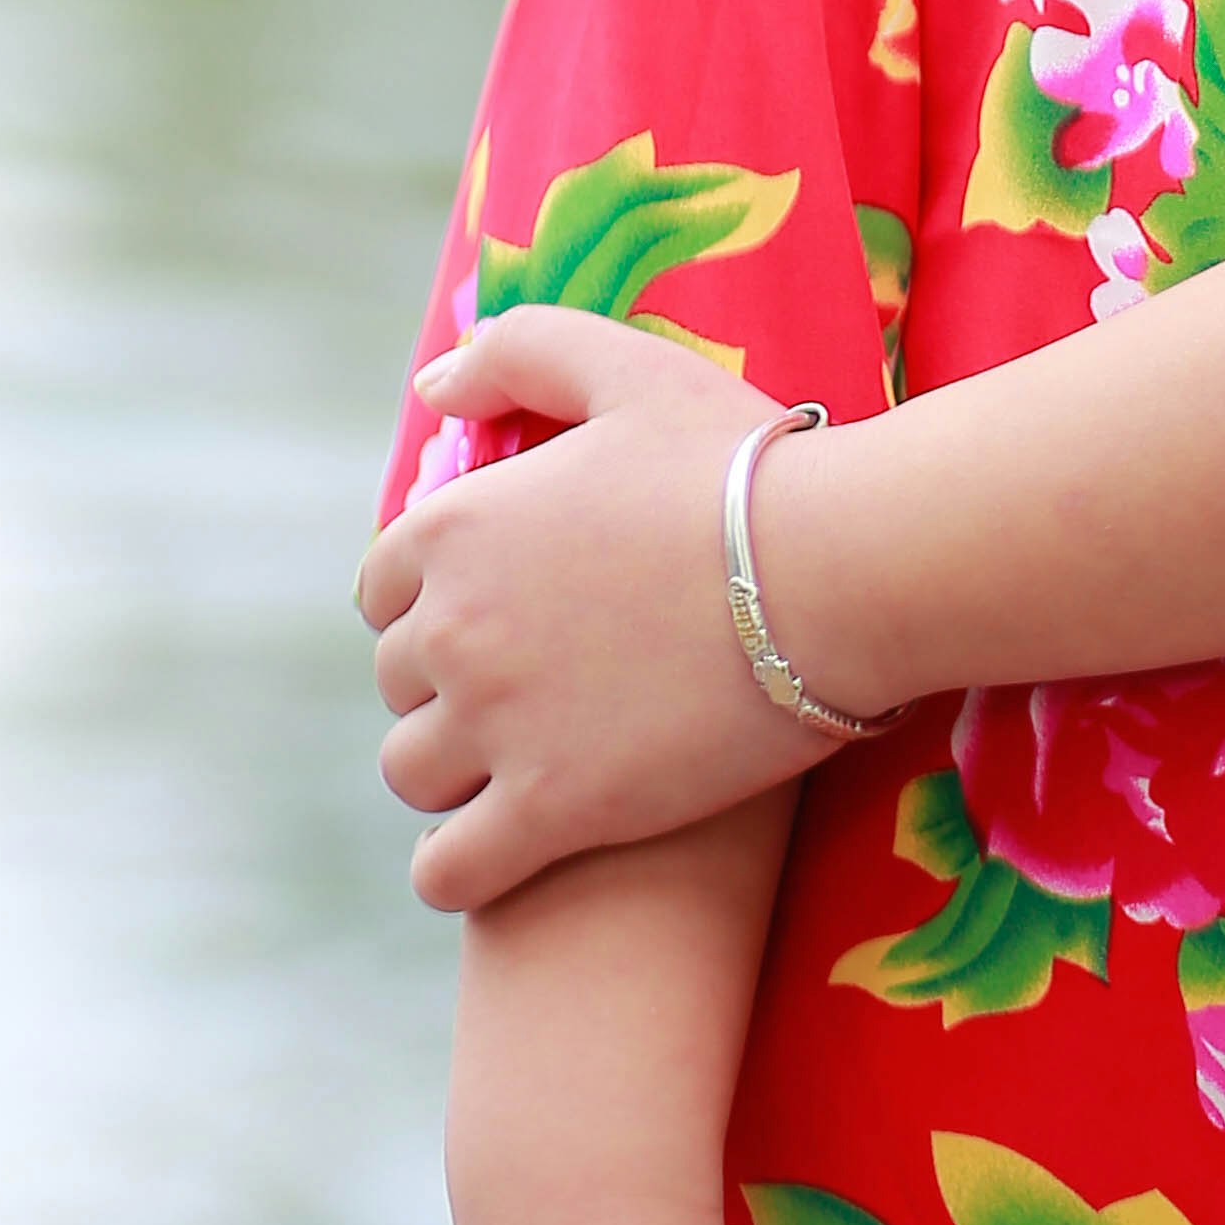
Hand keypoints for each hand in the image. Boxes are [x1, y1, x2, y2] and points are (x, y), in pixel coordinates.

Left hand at [361, 308, 881, 908]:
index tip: (506, 609)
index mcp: (456, 529)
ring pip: (414, 775)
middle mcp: (452, 630)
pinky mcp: (551, 812)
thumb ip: (519, 352)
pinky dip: (458, 868)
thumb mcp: (630, 370)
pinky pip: (447, 871)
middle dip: (450, 684)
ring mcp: (496, 728)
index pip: (384, 587)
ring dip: (456, 774)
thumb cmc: (744, 465)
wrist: (840, 570)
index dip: (439, 598)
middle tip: (537, 682)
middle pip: (400, 683)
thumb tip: (432, 387)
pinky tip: (501, 851)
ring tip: (525, 763)